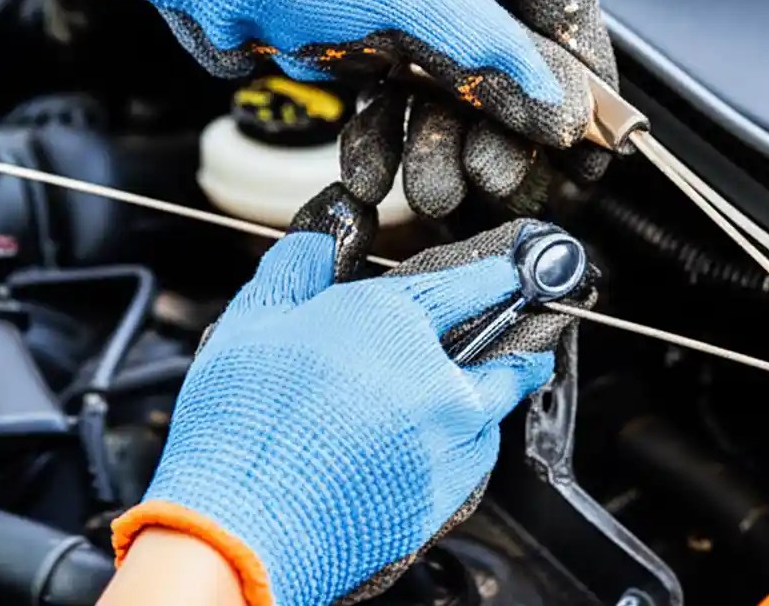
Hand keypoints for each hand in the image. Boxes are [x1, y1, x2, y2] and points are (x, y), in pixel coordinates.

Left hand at [50, 0, 618, 216]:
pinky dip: (383, 139)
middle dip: (498, 129)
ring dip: (439, 148)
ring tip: (433, 190)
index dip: (581, 73)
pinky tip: (372, 172)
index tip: (592, 140)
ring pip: (445, 90)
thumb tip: (563, 107)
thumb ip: (495, 55)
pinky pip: (388, 98)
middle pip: (504, 57)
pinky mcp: (350, 33)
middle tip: (497, 178)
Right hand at [111, 220, 594, 605]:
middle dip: (523, 348)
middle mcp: (438, 383)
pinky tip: (427, 451)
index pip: (474, 287)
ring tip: (462, 400)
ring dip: (488, 402)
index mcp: (396, 325)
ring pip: (493, 415)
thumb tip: (318, 243)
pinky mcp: (441, 499)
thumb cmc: (243, 424)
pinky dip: (461, 452)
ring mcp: (446, 445)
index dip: (501, 276)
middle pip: (510, 359)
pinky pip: (470, 466)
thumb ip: (298, 269)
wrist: (242, 526)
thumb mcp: (256, 318)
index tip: (518, 273)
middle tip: (526, 343)